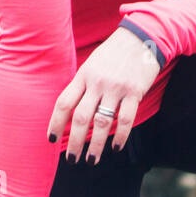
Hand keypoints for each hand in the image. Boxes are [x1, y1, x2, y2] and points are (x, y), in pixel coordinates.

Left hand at [48, 26, 161, 165]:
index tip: (52, 140)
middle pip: (81, 117)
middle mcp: (97, 83)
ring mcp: (116, 88)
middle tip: (72, 159)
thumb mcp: (93, 64)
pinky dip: (120, 136)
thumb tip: (72, 111)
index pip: (64, 102)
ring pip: (102, 122)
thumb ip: (83, 85)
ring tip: (92, 160)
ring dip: (96, 145)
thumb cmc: (115, 52)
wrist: (143, 36)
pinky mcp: (134, 92)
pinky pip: (125, 119)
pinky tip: (115, 148)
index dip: (56, 123)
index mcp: (83, 75)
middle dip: (74, 142)